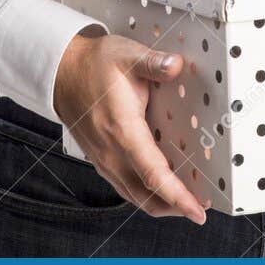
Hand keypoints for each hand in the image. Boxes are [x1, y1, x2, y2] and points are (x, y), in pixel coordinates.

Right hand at [53, 32, 204, 221]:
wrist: (62, 71)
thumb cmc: (95, 64)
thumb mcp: (127, 55)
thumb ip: (154, 63)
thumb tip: (177, 65)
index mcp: (122, 130)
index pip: (153, 174)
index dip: (178, 196)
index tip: (197, 210)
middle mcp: (111, 153)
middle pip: (146, 196)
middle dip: (176, 208)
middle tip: (202, 208)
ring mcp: (104, 160)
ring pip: (135, 196)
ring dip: (162, 204)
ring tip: (189, 202)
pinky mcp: (102, 160)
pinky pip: (126, 187)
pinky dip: (147, 194)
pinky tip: (164, 186)